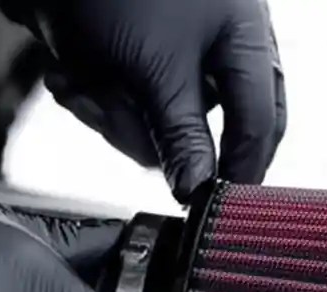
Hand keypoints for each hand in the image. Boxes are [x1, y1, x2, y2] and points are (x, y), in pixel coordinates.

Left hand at [0, 0, 286, 203]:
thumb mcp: (158, 70)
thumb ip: (184, 135)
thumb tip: (200, 190)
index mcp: (243, 46)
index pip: (259, 126)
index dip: (238, 170)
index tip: (210, 209)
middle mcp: (212, 52)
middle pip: (195, 133)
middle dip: (144, 132)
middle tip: (113, 112)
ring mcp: (167, 54)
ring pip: (148, 125)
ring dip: (106, 111)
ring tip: (82, 81)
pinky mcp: (125, 56)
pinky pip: (116, 103)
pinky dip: (87, 93)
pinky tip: (67, 71)